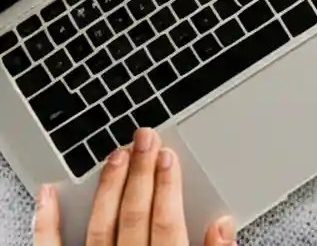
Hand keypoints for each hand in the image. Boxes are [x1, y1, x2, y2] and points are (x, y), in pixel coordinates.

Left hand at [32, 128, 235, 245]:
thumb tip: (223, 225)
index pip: (167, 223)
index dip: (169, 186)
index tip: (169, 156)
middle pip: (134, 215)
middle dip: (142, 172)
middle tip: (146, 137)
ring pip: (100, 225)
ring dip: (109, 187)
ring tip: (118, 153)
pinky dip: (46, 221)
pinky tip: (48, 193)